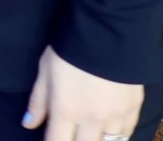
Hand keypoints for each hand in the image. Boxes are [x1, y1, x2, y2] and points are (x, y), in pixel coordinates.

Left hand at [22, 45, 142, 139]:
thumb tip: (28, 123)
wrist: (109, 32)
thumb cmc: (70, 49)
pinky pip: (127, 133)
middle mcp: (92, 120)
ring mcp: (116, 117)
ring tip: (90, 133)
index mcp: (66, 110)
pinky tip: (110, 131)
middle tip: (70, 134)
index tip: (52, 139)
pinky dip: (117, 136)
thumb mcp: (46, 70)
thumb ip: (38, 100)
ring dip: (98, 140)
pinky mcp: (134, 109)